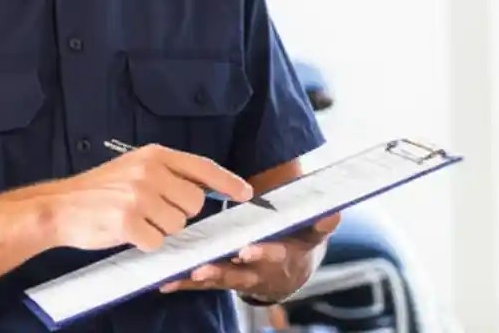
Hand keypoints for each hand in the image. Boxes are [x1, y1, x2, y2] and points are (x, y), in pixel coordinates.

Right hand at [41, 144, 252, 251]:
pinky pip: (156, 242)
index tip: (246, 193)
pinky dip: (144, 243)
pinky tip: (126, 232)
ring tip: (135, 219)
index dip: (228, 181)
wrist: (58, 206)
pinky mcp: (128, 221)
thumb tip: (204, 190)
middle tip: (152, 212)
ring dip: (160, 230)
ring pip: (177, 225)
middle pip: (194, 204)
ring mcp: (139, 196)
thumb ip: (167, 174)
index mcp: (154, 155)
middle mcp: (150, 172)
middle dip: (180, 214)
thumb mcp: (134, 168)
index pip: (203, 167)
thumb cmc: (99, 191)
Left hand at [160, 212, 340, 300]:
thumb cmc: (297, 244)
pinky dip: (183, 283)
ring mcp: (237, 278)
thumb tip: (334, 214)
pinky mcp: (220, 280)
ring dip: (201, 277)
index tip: (249, 248)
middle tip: (205, 267)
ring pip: (218, 279)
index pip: (273, 255)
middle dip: (222, 270)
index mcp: (280, 257)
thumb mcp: (312, 235)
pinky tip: (165, 281)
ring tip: (184, 273)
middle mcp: (257, 272)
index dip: (262, 253)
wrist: (289, 274)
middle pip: (240, 272)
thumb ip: (321, 225)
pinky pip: (200, 284)